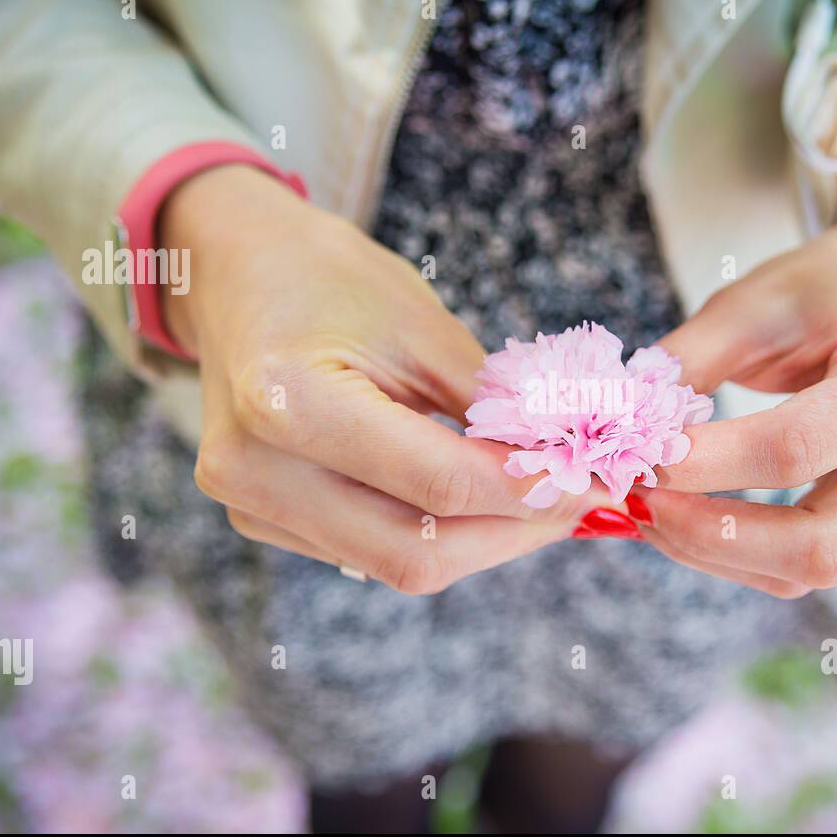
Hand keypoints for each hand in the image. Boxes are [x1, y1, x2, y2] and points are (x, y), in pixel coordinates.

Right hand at [159, 165, 599, 593]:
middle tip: (582, 501)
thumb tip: (572, 466)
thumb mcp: (423, 325)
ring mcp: (248, 504)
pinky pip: (370, 551)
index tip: (598, 482)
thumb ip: (494, 406)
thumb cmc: (330, 280)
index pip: (439, 483)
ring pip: (398, 563)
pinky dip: (438, 533)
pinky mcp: (258, 520)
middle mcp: (254, 470)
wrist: (238, 274)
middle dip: (517, 532)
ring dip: (485, 541)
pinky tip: (478, 499)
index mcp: (287, 402)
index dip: (531, 492)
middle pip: (419, 552)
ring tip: (541, 498)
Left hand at [635, 165, 836, 597]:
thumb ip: (691, 360)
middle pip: (820, 548)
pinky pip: (806, 563)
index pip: (796, 448)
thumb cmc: (830, 290)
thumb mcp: (757, 301)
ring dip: (715, 552)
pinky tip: (686, 519)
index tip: (637, 456)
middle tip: (640, 503)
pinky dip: (737, 553)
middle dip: (714, 536)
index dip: (708, 462)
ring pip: (807, 571)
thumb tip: (622, 424)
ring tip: (648, 509)